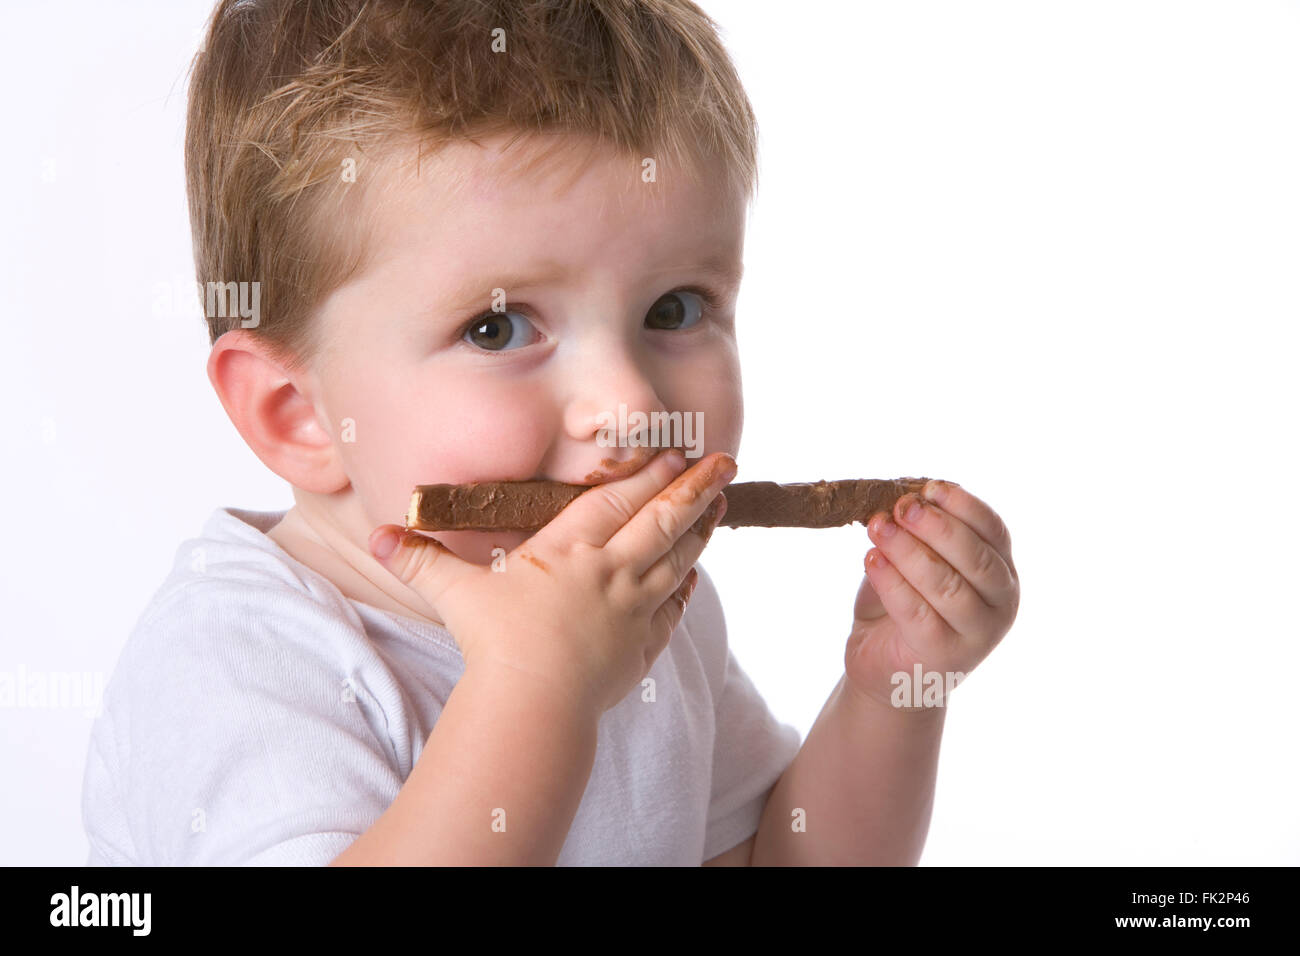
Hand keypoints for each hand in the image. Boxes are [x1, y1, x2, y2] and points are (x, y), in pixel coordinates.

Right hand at [368, 449, 735, 717]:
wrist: (532, 703)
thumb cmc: (495, 644)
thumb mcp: (455, 595)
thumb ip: (420, 560)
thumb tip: (375, 534)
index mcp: (570, 550)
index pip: (618, 501)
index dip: (650, 474)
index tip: (677, 452)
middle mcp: (611, 572)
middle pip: (663, 521)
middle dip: (696, 488)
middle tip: (725, 463)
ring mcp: (633, 610)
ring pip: (679, 560)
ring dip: (702, 530)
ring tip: (721, 505)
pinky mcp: (641, 647)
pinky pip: (672, 611)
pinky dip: (686, 588)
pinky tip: (694, 576)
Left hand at [845, 479, 1019, 711]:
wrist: (887, 669)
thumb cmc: (905, 606)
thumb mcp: (916, 561)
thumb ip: (918, 533)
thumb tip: (903, 497)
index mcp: (1001, 570)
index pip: (994, 531)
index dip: (964, 505)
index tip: (929, 487)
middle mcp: (1001, 603)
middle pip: (976, 558)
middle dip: (937, 527)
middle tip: (902, 507)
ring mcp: (977, 634)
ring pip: (947, 585)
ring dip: (909, 551)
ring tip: (877, 528)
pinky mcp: (944, 656)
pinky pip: (917, 613)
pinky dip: (891, 582)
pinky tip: (870, 560)